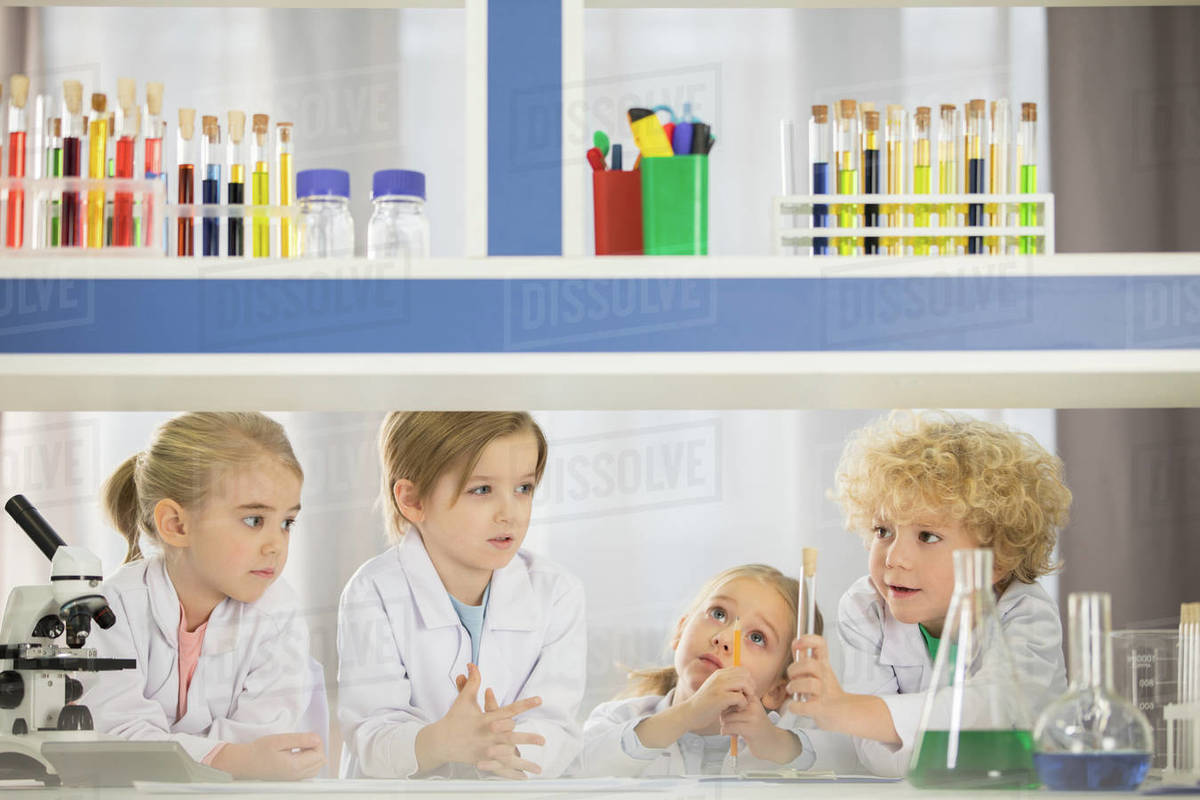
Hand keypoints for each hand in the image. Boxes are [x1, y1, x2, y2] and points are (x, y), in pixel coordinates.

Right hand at [211, 732, 324, 779]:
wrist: (244, 763)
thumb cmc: (259, 751)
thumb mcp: (280, 740)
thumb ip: (300, 739)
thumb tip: (317, 739)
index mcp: (295, 766)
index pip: (319, 754)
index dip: (316, 742)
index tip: (305, 737)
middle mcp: (296, 776)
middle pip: (320, 762)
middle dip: (315, 749)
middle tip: (302, 742)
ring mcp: (293, 779)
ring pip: (315, 768)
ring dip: (312, 756)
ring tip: (299, 748)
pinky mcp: (290, 779)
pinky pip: (307, 772)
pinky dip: (307, 762)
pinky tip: (296, 755)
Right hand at [415, 663, 544, 777]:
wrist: (440, 741)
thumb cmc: (454, 719)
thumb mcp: (464, 700)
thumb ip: (472, 683)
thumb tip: (473, 665)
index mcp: (486, 719)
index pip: (509, 710)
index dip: (525, 704)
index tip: (540, 700)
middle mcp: (488, 735)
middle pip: (511, 737)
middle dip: (527, 739)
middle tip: (542, 740)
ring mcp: (485, 750)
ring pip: (508, 757)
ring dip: (524, 764)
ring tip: (539, 769)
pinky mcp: (483, 761)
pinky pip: (500, 770)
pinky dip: (512, 775)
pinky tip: (523, 779)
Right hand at [680, 667, 755, 731]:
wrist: (689, 713)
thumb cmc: (705, 704)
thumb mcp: (715, 689)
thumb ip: (727, 683)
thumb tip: (744, 681)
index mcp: (719, 673)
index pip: (743, 669)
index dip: (748, 680)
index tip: (745, 691)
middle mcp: (719, 677)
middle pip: (746, 675)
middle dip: (750, 687)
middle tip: (746, 698)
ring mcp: (719, 686)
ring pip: (744, 684)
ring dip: (748, 695)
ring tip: (742, 703)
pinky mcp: (720, 698)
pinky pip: (740, 697)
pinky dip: (742, 704)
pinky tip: (737, 709)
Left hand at [719, 690, 799, 763]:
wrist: (774, 743)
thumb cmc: (758, 728)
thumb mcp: (750, 712)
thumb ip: (738, 705)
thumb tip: (719, 702)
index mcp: (752, 699)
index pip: (731, 694)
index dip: (725, 704)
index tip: (727, 713)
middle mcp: (753, 705)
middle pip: (727, 706)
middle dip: (723, 716)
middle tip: (728, 724)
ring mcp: (753, 717)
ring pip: (726, 717)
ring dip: (724, 726)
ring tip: (731, 730)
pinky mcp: (750, 729)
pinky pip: (730, 727)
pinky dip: (725, 731)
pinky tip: (731, 735)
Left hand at [785, 634, 845, 726]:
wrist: (845, 713)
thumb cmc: (828, 692)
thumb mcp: (818, 672)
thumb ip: (805, 658)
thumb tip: (796, 643)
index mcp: (823, 665)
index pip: (821, 644)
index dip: (808, 640)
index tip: (797, 643)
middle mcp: (824, 676)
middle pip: (809, 664)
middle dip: (794, 669)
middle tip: (792, 677)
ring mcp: (824, 692)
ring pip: (808, 683)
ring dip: (794, 686)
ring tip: (792, 690)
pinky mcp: (821, 709)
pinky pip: (805, 706)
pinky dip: (795, 706)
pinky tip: (794, 706)